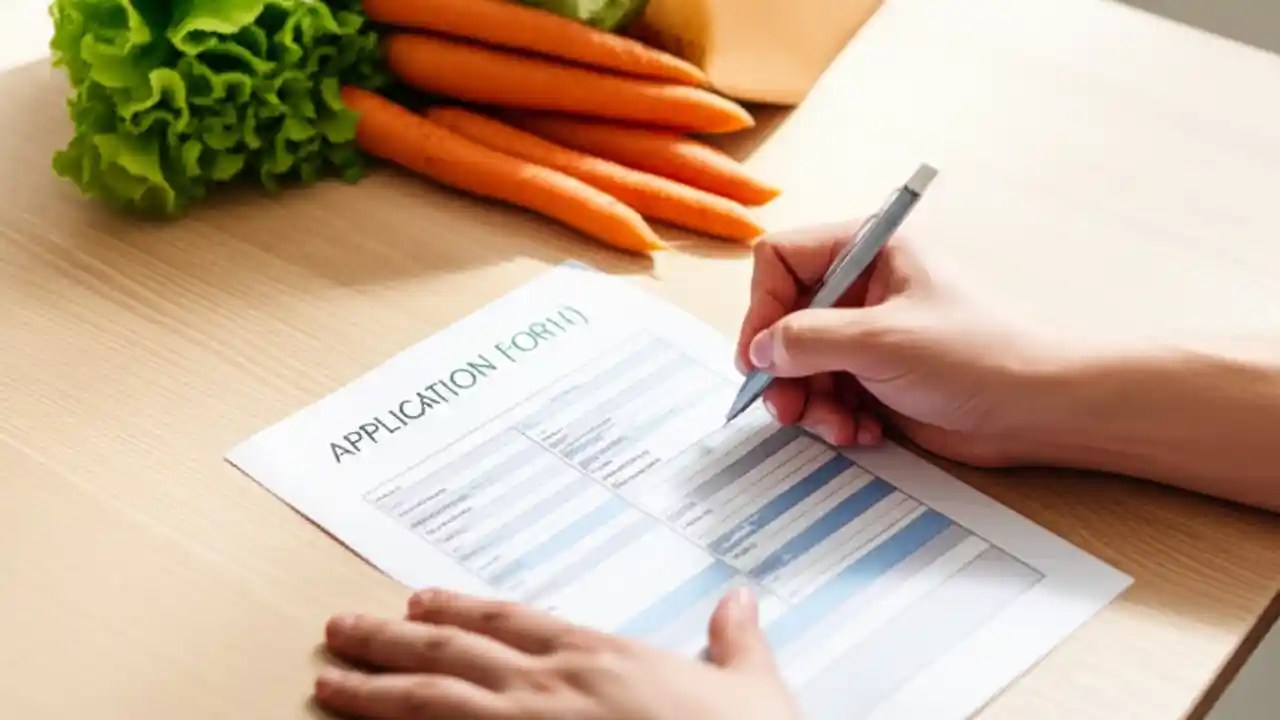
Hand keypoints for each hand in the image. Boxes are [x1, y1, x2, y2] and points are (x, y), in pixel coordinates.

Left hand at [315, 587, 800, 719]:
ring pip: (430, 703)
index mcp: (601, 658)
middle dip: (390, 641)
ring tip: (329, 680)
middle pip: (451, 654)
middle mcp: (553, 687)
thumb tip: (742, 599)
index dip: (462, 610)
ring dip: (374, 691)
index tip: (422, 601)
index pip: (513, 623)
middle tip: (342, 629)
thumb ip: (736, 641)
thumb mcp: (751, 687)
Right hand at [736, 220, 1061, 466]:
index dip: (763, 307)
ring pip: (802, 365)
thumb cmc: (978, 355)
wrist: (1037, 409)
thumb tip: (759, 349)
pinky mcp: (877, 377)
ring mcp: (868, 334)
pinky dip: (834, 418)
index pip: (783, 260)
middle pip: (785, 320)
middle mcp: (863, 288)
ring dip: (810, 402)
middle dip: (784, 369)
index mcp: (867, 250)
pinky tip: (861, 432)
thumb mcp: (881, 340)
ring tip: (834, 426)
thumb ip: (810, 340)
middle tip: (786, 408)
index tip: (761, 355)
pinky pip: (828, 394)